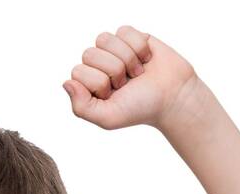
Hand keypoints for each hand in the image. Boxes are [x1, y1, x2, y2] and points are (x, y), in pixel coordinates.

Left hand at [61, 26, 200, 131]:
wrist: (173, 97)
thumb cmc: (141, 109)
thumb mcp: (108, 118)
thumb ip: (81, 107)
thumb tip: (66, 83)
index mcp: (88, 84)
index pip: (78, 72)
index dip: (99, 83)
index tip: (114, 94)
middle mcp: (98, 65)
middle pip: (89, 53)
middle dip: (113, 70)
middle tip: (128, 83)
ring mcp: (113, 49)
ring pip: (104, 38)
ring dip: (126, 58)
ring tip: (137, 72)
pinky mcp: (131, 36)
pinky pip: (124, 31)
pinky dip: (138, 46)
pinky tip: (146, 59)